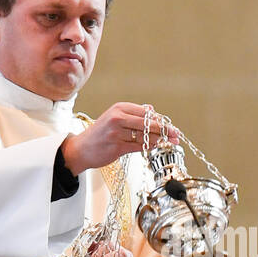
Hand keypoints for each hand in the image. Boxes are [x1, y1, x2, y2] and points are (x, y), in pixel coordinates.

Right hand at [60, 102, 180, 174]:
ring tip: (172, 142)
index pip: (145, 112)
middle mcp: (118, 118)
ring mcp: (117, 132)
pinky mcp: (117, 146)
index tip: (170, 126)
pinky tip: (158, 147)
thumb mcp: (114, 117)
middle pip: (147, 123)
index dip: (160, 120)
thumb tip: (152, 110)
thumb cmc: (100, 134)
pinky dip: (150, 147)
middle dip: (164, 129)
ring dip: (160, 140)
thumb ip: (133, 114)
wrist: (81, 149)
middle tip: (176, 134)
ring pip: (145, 136)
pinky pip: (139, 146)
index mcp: (119, 108)